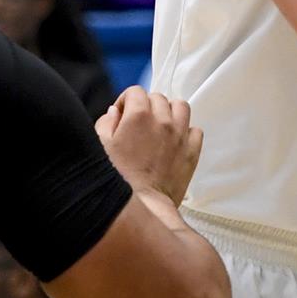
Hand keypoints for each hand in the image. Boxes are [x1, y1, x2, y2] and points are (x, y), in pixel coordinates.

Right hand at [95, 87, 203, 205]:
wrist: (143, 205)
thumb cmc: (118, 178)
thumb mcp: (101, 146)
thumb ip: (106, 123)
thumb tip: (115, 113)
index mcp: (139, 114)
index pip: (135, 92)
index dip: (126, 101)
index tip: (122, 115)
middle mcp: (163, 120)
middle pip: (158, 97)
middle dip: (147, 106)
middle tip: (139, 124)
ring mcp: (180, 135)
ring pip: (181, 107)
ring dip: (170, 112)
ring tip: (161, 126)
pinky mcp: (191, 151)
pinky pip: (195, 130)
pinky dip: (186, 132)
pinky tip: (175, 142)